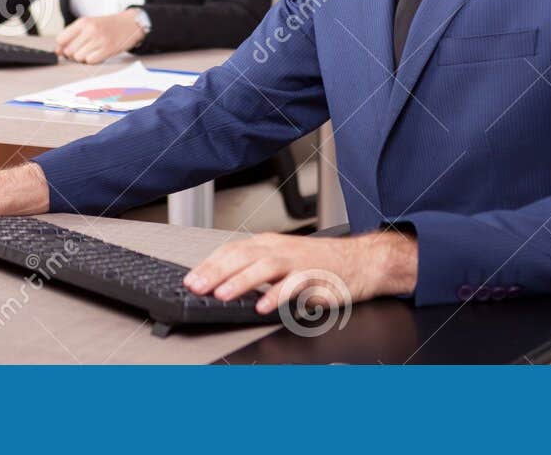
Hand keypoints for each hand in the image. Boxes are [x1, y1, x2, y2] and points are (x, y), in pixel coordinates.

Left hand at [54, 11, 145, 62]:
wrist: (129, 24)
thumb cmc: (107, 25)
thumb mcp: (89, 24)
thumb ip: (72, 35)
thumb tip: (58, 51)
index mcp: (83, 22)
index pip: (61, 39)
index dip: (62, 46)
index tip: (67, 47)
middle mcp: (90, 30)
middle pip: (68, 50)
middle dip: (72, 53)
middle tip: (82, 49)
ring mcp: (99, 40)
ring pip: (78, 57)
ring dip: (82, 57)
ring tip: (91, 50)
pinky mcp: (107, 50)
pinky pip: (90, 61)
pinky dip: (91, 60)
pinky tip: (97, 54)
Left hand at [184, 229, 418, 314]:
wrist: (359, 262)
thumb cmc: (319, 264)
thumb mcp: (282, 261)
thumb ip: (255, 270)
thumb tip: (222, 284)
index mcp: (268, 244)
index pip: (232, 250)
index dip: (210, 264)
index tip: (191, 279)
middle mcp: (280, 249)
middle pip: (243, 256)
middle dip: (217, 272)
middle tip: (197, 287)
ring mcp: (298, 262)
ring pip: (264, 267)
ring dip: (241, 281)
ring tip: (223, 295)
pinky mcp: (315, 277)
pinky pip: (293, 285)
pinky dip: (276, 295)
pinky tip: (263, 306)